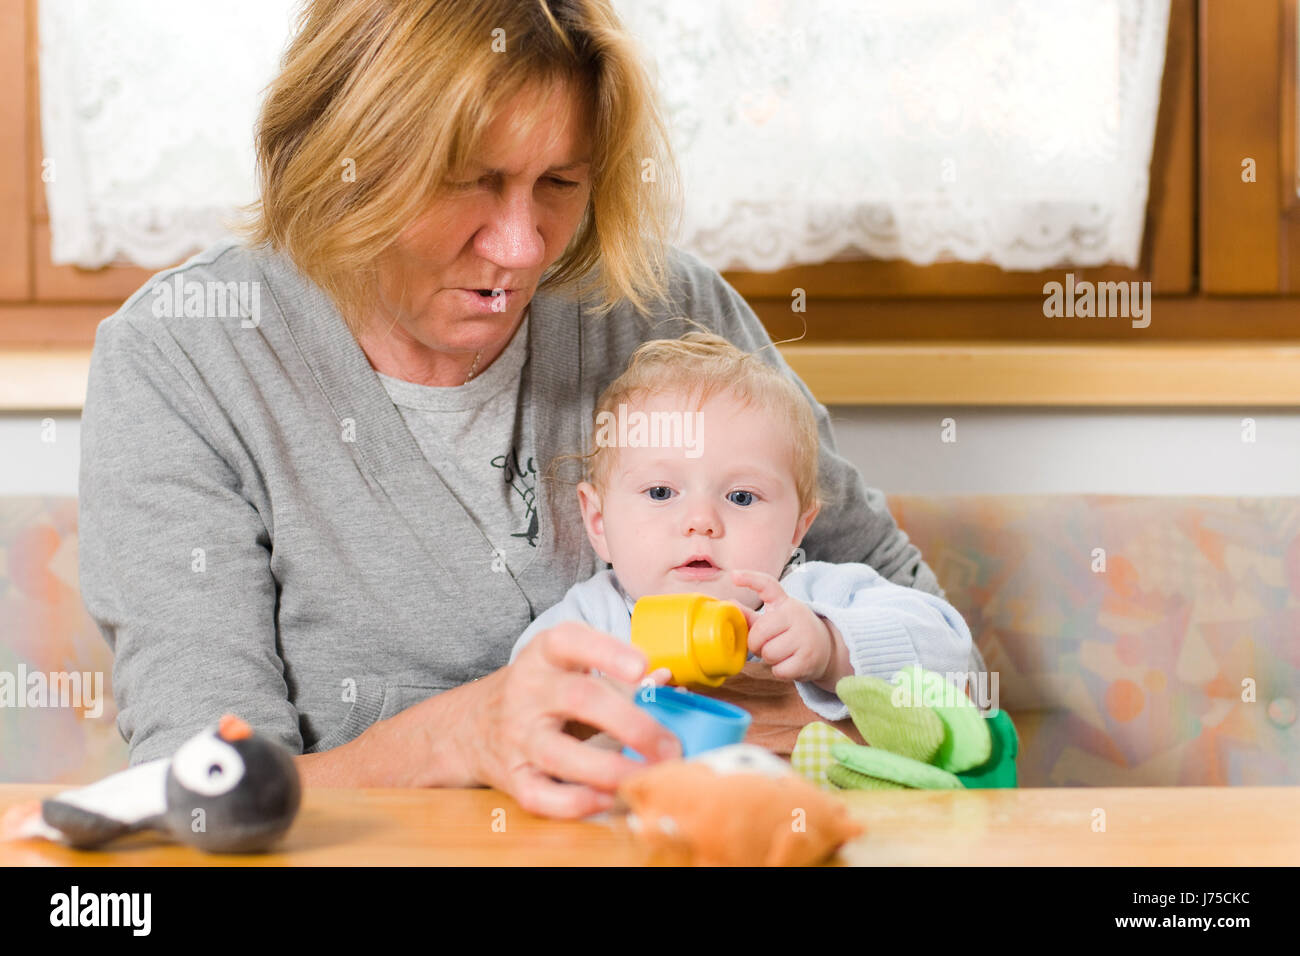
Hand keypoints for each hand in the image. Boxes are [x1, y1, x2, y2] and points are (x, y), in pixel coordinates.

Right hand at [461, 621, 681, 819]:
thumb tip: (666, 682)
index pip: (570, 641)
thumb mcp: (568, 668)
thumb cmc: (539, 693)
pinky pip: (542, 796)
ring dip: (610, 769)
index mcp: (545, 656)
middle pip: (578, 699)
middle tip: (668, 745)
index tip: (642, 667)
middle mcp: (528, 692)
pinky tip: (609, 799)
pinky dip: (577, 803)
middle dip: (629, 723)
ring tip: (647, 776)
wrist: (471, 726)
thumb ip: (618, 676)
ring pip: (560, 754)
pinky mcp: (513, 778)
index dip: (607, 652)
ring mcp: (518, 737)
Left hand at [730, 569, 837, 682]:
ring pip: (768, 654)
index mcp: (786, 603)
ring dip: (769, 659)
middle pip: (759, 633)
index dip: (749, 579)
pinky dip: (779, 671)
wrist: (827, 649)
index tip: (733, 576)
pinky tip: (789, 663)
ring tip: (780, 653)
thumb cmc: (793, 632)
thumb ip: (752, 615)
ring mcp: (805, 638)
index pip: (768, 585)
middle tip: (767, 644)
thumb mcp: (776, 619)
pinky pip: (779, 670)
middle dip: (756, 644)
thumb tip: (729, 605)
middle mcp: (797, 616)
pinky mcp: (808, 660)